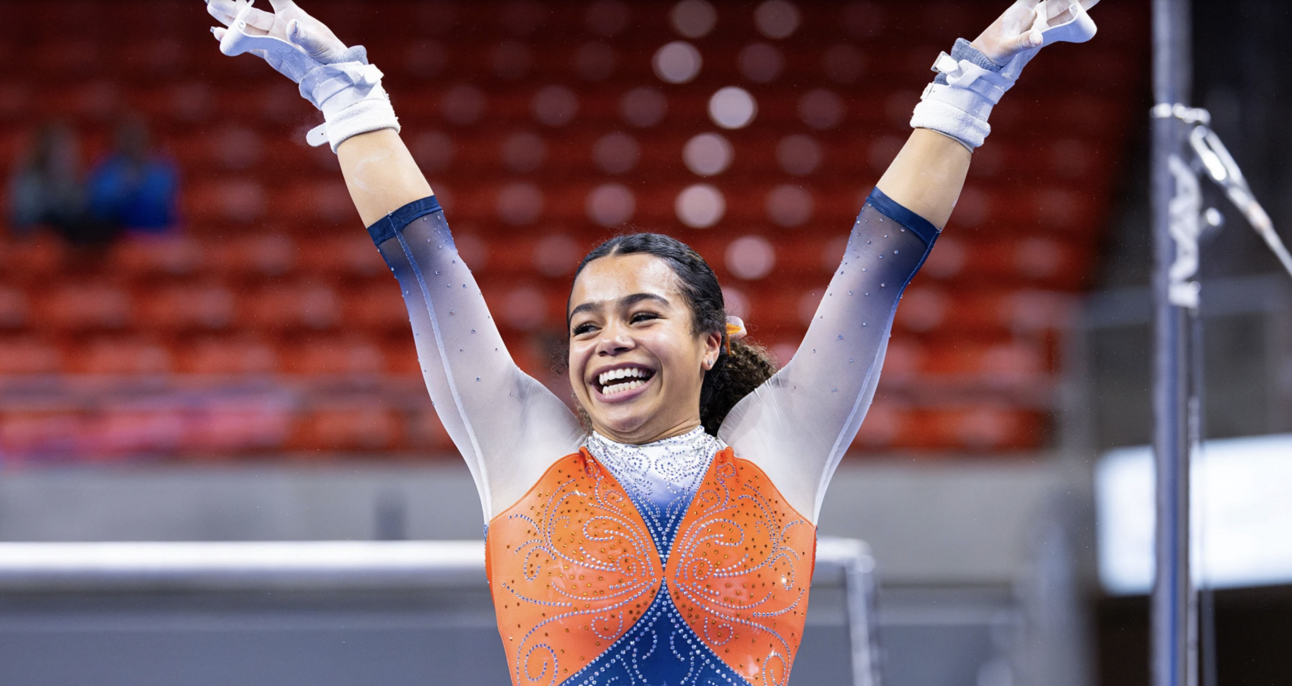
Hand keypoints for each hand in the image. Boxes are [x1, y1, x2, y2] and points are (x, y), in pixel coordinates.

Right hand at [206, 0, 349, 64]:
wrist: (332, 73)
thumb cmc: (330, 53)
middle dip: (233, 5)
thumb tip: (290, 25)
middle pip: (252, 11)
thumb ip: (304, 36)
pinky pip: (248, 45)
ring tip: (211, 8)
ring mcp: (273, 38)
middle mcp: (279, 24)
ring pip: (246, 27)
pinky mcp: (270, 53)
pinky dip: (234, 40)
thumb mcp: (319, 44)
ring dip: (229, 19)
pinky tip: (219, 34)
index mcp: (292, 15)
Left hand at [970, 0, 1099, 65]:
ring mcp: (1037, 22)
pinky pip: (1059, 23)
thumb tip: (1038, 38)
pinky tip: (1084, 14)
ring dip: (1076, 4)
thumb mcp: (1006, 47)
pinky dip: (1072, 19)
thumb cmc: (990, 51)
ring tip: (1094, 0)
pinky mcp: (1040, 32)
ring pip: (1061, 9)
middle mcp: (1031, 12)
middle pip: (1056, 0)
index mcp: (1021, 9)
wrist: (983, 61)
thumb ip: (1022, 42)